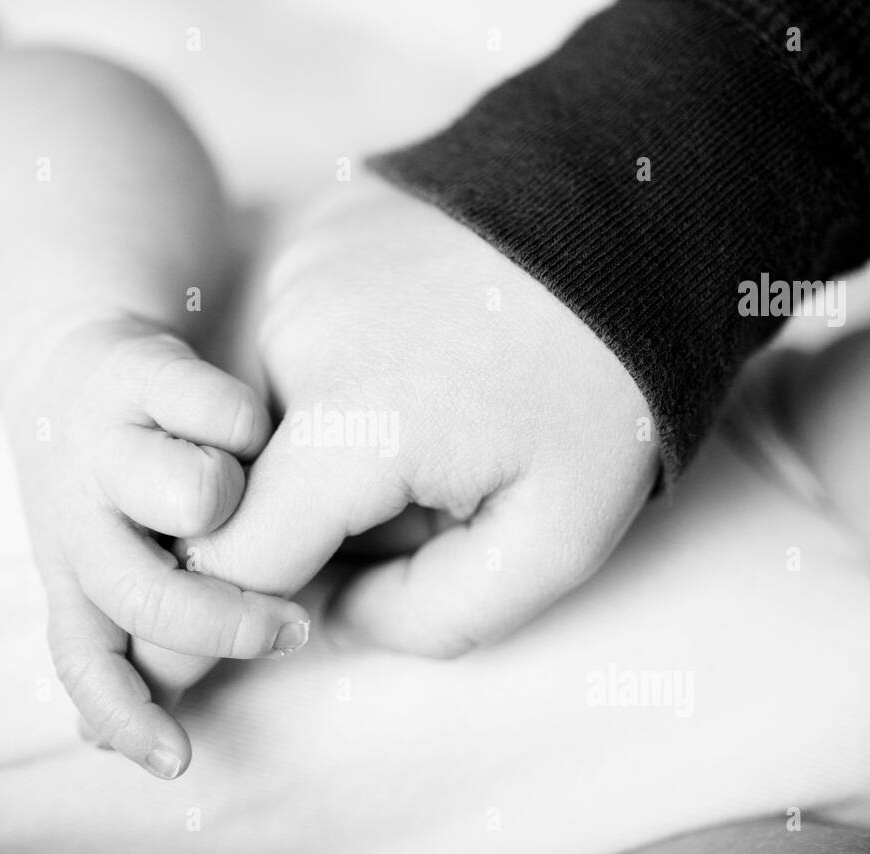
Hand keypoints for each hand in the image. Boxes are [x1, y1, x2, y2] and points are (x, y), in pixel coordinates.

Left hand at [8, 316, 309, 777]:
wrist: (82, 350)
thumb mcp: (133, 554)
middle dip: (227, 616)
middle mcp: (76, 516)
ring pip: (196, 497)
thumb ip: (159, 625)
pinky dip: (249, 424)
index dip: (122, 714)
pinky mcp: (138, 372)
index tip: (176, 761)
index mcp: (74, 568)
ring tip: (253, 480)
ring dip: (239, 497)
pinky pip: (224, 417)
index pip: (83, 658)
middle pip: (145, 595)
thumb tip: (144, 733)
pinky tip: (249, 422)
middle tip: (290, 627)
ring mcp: (103, 445)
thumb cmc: (136, 471)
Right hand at [185, 175, 659, 656]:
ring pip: (281, 413)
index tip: (308, 602)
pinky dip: (351, 371)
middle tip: (447, 486)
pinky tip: (434, 349)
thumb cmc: (606, 386)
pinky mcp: (314, 240)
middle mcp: (297, 337)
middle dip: (337, 514)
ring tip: (450, 409)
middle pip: (263, 483)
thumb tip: (336, 616)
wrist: (635, 221)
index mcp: (351, 421)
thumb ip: (431, 616)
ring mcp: (300, 275)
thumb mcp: (555, 542)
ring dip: (344, 439)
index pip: (235, 549)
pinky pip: (302, 343)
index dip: (262, 597)